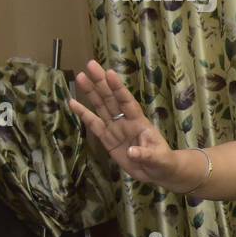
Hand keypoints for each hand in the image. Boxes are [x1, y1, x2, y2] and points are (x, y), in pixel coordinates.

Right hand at [68, 60, 180, 187]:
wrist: (157, 172)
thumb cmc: (163, 162)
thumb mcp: (159, 159)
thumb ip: (147, 154)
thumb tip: (133, 152)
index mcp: (140, 122)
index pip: (128, 102)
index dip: (119, 89)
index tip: (110, 73)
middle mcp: (125, 121)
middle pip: (111, 99)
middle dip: (102, 82)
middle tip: (91, 65)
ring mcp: (115, 128)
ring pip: (101, 107)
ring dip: (91, 92)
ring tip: (81, 77)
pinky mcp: (107, 139)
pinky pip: (93, 124)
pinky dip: (83, 114)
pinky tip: (72, 102)